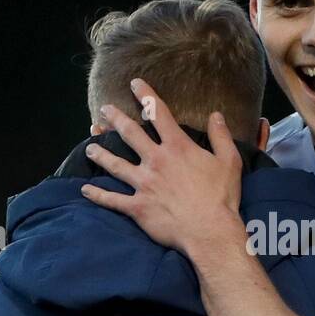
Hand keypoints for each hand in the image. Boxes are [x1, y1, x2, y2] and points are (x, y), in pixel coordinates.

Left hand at [80, 78, 245, 256]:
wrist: (210, 231)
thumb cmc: (222, 197)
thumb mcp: (229, 162)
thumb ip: (221, 136)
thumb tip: (216, 115)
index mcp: (177, 147)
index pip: (158, 114)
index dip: (146, 96)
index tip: (134, 84)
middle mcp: (156, 161)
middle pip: (130, 134)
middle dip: (115, 119)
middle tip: (105, 110)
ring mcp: (144, 184)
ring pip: (115, 164)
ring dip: (101, 154)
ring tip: (91, 146)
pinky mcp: (137, 207)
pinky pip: (112, 199)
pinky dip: (97, 195)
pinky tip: (85, 190)